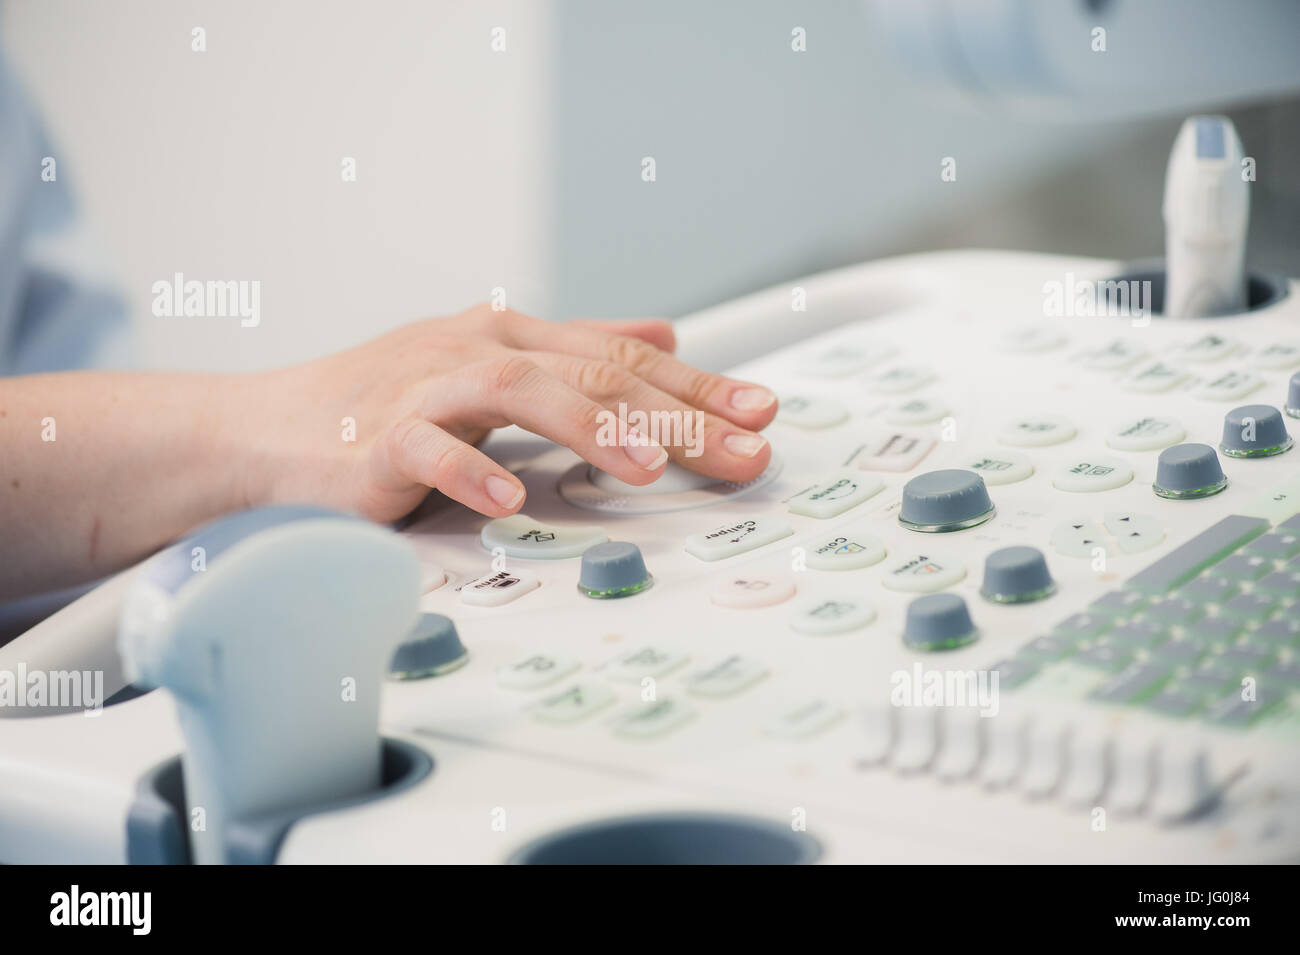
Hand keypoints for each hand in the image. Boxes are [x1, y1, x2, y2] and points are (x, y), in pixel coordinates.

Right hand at [242, 305, 776, 522]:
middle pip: (589, 373)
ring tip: (646, 469)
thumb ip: (578, 355)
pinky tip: (511, 499)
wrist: (264, 432)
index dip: (695, 385)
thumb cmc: (381, 407)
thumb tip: (666, 335)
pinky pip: (428, 448)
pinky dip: (470, 469)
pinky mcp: (376, 439)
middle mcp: (477, 351)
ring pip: (519, 391)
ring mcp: (426, 389)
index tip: (759, 414)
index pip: (619, 356)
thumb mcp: (490, 367)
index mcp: (511, 338)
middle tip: (738, 449)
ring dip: (589, 427)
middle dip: (672, 413)